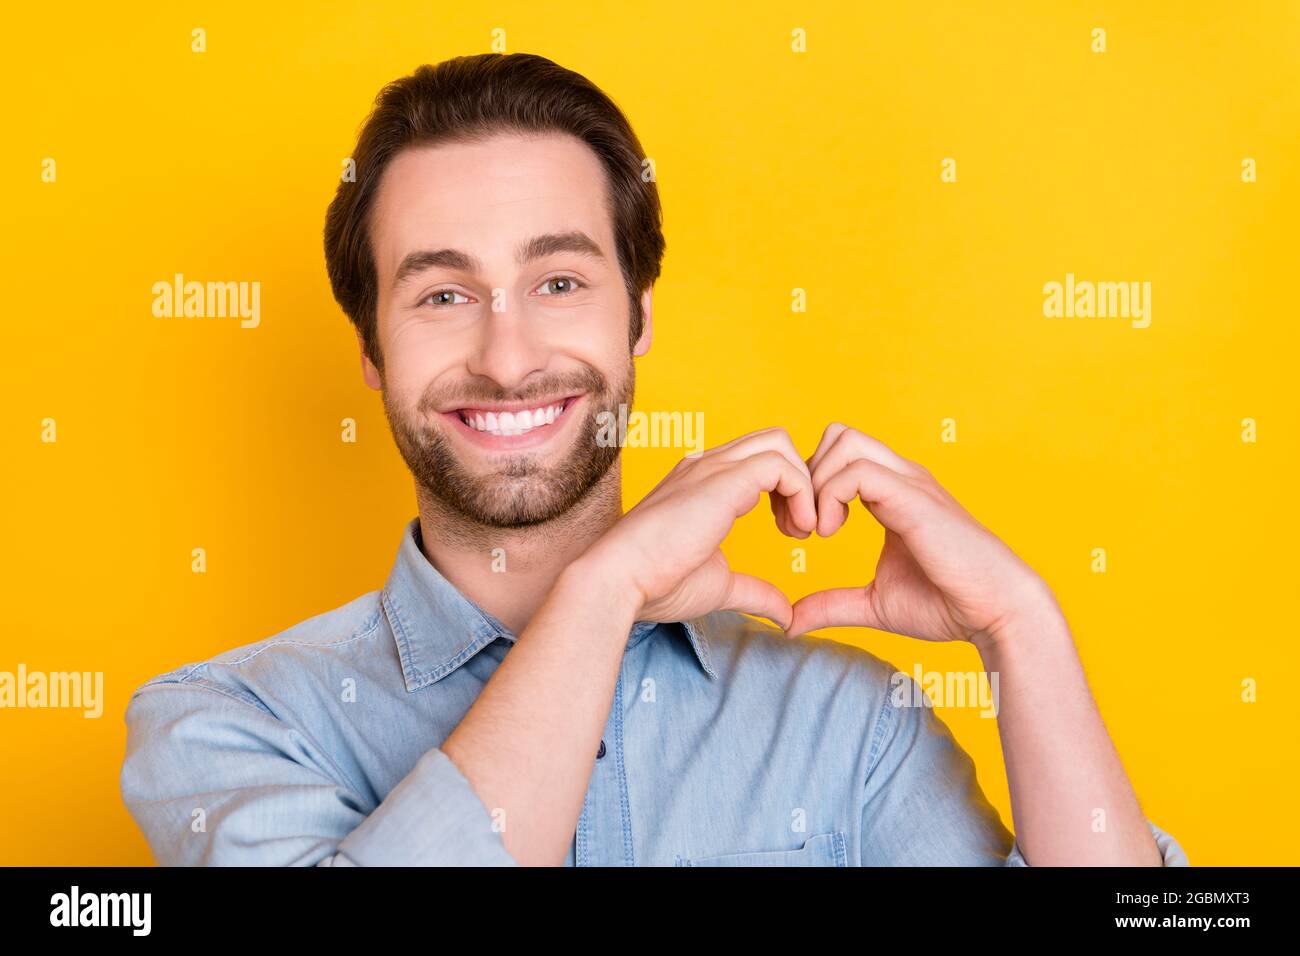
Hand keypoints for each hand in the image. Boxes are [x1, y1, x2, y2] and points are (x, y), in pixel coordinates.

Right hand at [579, 428, 818, 628]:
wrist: (621, 579)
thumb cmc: (657, 584)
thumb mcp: (719, 586)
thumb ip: (755, 592)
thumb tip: (786, 615)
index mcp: (702, 483)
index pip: (758, 460)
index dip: (786, 489)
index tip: (789, 530)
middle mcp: (707, 465)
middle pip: (773, 441)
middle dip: (801, 478)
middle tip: (800, 526)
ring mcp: (713, 467)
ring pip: (779, 443)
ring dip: (804, 484)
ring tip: (800, 529)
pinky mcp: (723, 479)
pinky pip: (780, 464)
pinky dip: (802, 491)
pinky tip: (797, 528)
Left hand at [786, 423, 1059, 644]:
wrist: (997, 612)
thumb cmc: (946, 604)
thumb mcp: (873, 604)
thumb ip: (831, 605)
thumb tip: (790, 621)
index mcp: (892, 493)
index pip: (835, 456)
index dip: (805, 486)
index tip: (798, 531)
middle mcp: (900, 478)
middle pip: (835, 435)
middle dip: (804, 475)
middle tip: (801, 526)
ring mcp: (909, 482)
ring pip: (843, 441)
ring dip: (816, 482)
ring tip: (818, 529)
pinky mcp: (913, 498)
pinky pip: (857, 472)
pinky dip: (830, 496)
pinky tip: (831, 532)